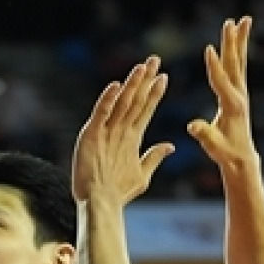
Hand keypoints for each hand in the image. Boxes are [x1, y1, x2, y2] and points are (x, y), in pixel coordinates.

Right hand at [72, 55, 174, 203]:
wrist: (101, 203)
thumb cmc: (119, 192)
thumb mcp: (142, 174)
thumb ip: (154, 157)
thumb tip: (171, 146)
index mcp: (131, 137)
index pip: (145, 109)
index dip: (154, 93)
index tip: (164, 77)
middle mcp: (119, 130)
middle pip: (134, 100)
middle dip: (145, 80)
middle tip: (154, 59)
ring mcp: (105, 131)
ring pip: (121, 103)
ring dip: (131, 85)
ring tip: (142, 67)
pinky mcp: (91, 136)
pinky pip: (102, 114)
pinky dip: (108, 100)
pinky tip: (116, 86)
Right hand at [187, 17, 260, 171]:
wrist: (241, 158)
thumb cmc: (225, 152)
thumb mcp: (213, 146)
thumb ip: (205, 134)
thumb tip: (192, 126)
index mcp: (232, 106)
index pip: (221, 82)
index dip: (214, 66)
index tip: (208, 48)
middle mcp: (239, 95)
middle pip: (234, 65)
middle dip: (231, 43)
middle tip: (231, 23)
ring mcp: (240, 92)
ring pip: (239, 61)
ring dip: (239, 40)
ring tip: (243, 20)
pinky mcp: (238, 92)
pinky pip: (237, 67)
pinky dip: (237, 51)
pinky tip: (237, 39)